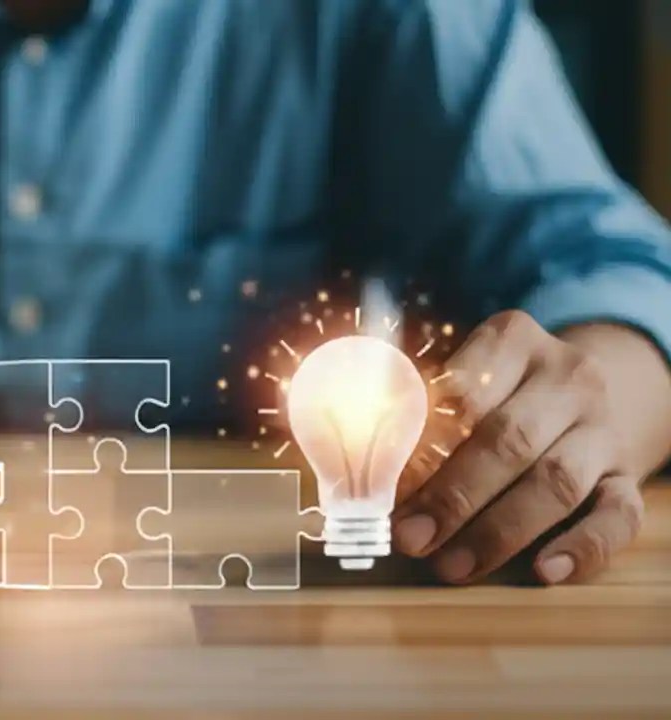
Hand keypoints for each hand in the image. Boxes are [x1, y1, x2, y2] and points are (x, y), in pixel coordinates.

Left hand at [392, 311, 669, 584]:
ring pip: (556, 481)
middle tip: (410, 537)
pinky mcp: (628, 478)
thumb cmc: (495, 392)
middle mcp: (567, 378)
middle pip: (508, 439)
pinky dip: (582, 548)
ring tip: (452, 566)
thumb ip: (412, 408)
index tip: (381, 487)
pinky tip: (543, 571)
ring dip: (499, 531)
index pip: (463, 393)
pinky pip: (617, 517)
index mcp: (513, 339)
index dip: (419, 445)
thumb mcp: (458, 377)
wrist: (585, 393)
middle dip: (453, 496)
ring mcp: (604, 429)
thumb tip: (341, 454)